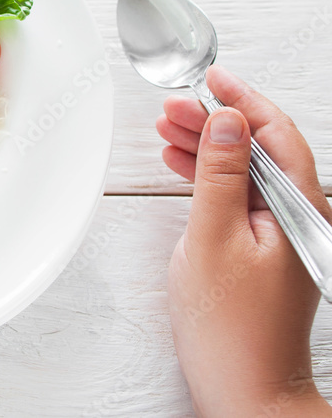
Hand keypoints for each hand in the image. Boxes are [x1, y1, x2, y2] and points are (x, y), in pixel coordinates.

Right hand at [157, 64, 331, 416]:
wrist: (246, 389)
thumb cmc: (230, 325)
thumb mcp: (213, 237)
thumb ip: (220, 174)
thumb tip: (227, 121)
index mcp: (297, 210)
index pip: (276, 136)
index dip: (245, 101)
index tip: (214, 78)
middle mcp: (297, 217)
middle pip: (259, 151)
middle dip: (216, 122)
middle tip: (173, 107)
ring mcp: (280, 235)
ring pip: (245, 173)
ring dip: (207, 148)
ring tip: (167, 131)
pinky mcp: (261, 251)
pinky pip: (238, 198)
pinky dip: (208, 179)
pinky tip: (181, 168)